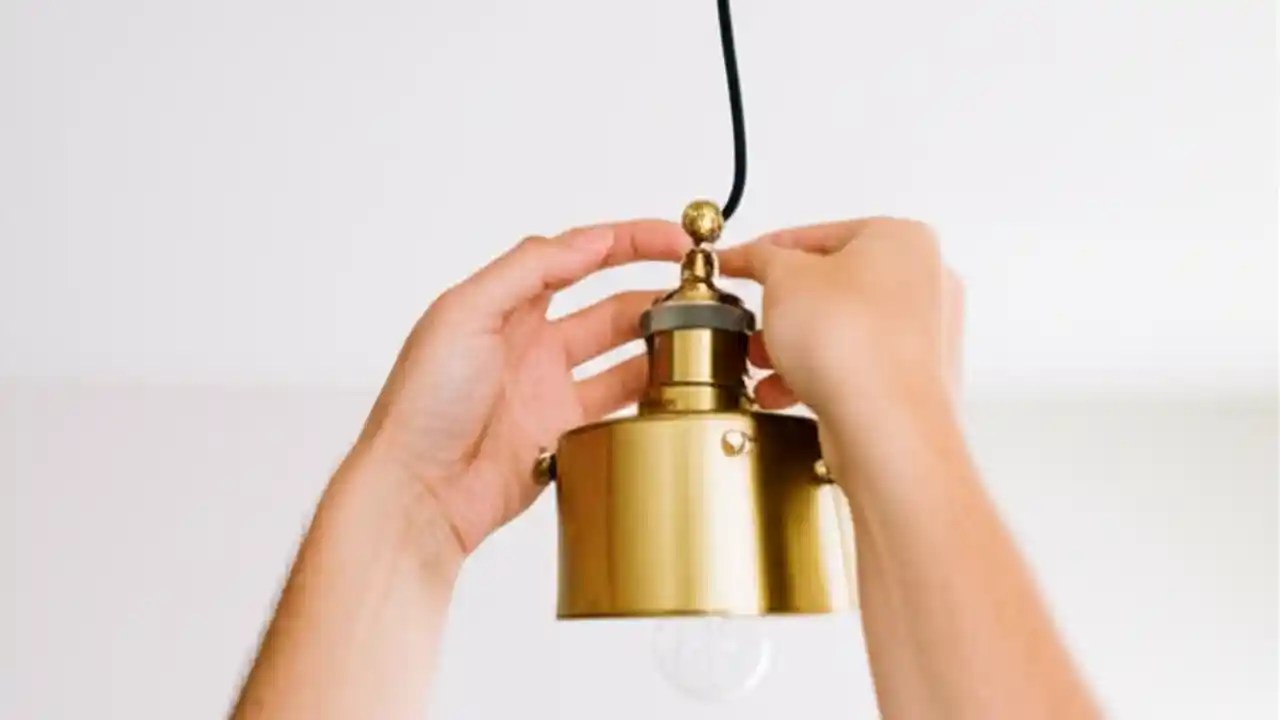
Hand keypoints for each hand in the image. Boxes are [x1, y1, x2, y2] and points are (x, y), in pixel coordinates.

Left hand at [356, 221, 687, 554]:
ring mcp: (549, 392)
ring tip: (698, 341)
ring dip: (658, 346)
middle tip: (699, 296)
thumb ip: (528, 269)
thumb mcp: (465, 313)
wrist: (417, 492)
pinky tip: (668, 391)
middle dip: (656, 296)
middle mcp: (531, 344)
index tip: (676, 242)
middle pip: (611, 307)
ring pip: (622, 358)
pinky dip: (646, 398)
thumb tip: (590, 240)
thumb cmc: (422, 404)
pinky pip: (617, 410)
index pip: (580, 256)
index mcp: (507, 305)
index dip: (631, 241)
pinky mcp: (564, 438)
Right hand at [718, 218, 963, 424]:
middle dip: (784, 311)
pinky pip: (856, 368)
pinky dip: (819, 376)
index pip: (818, 235)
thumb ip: (765, 258)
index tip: (739, 264)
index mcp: (902, 239)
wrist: (884, 425)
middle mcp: (926, 282)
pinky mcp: (916, 382)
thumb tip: (760, 256)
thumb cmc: (849, 342)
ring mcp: (926, 336)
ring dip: (795, 348)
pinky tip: (782, 393)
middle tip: (752, 322)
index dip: (768, 252)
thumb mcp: (784, 278)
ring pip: (842, 331)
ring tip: (762, 364)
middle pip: (832, 287)